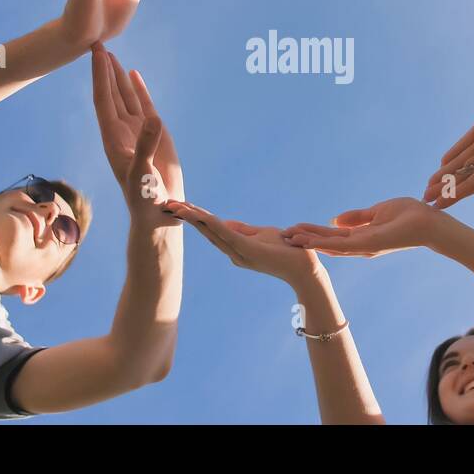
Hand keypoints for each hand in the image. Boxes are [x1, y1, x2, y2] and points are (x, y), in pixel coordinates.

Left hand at [91, 46, 181, 229]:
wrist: (159, 212)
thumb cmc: (146, 198)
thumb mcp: (143, 173)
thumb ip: (146, 146)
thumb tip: (153, 119)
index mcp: (113, 139)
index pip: (104, 101)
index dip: (100, 77)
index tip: (96, 54)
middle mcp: (121, 132)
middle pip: (110, 93)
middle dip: (103, 69)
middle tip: (96, 42)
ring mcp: (137, 132)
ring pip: (124, 97)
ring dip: (117, 76)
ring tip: (110, 53)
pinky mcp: (154, 134)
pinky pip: (143, 106)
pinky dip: (138, 89)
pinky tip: (133, 74)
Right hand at [163, 201, 321, 285]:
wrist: (305, 270)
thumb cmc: (287, 251)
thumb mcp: (262, 235)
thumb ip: (243, 230)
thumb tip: (226, 222)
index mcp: (235, 248)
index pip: (210, 230)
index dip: (193, 217)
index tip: (177, 205)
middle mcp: (233, 253)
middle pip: (205, 231)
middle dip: (187, 217)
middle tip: (167, 204)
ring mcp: (240, 252)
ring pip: (212, 232)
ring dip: (194, 218)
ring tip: (177, 207)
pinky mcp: (249, 250)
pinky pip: (227, 234)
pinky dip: (212, 224)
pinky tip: (201, 215)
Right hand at [280, 197, 444, 257]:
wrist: (428, 223)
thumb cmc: (409, 215)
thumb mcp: (377, 212)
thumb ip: (357, 217)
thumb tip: (335, 220)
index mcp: (361, 237)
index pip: (332, 236)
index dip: (313, 232)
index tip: (294, 229)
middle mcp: (360, 246)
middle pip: (327, 242)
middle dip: (305, 238)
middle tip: (283, 235)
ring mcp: (363, 247)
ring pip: (330, 246)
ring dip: (310, 241)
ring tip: (290, 237)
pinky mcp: (369, 244)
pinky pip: (342, 245)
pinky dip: (324, 243)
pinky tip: (310, 241)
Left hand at [423, 85, 473, 207]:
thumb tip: (469, 168)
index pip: (471, 184)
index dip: (454, 196)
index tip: (438, 206)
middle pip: (462, 177)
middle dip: (444, 188)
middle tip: (426, 199)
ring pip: (460, 163)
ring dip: (444, 174)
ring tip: (429, 185)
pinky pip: (463, 145)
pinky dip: (453, 154)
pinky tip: (442, 163)